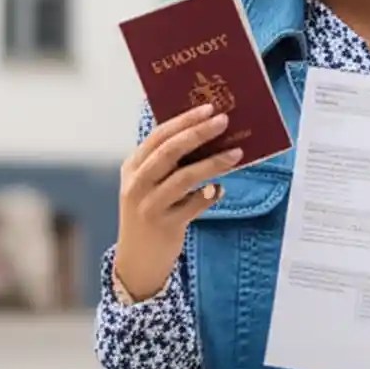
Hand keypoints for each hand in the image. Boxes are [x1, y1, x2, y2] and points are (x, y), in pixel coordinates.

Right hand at [113, 103, 241, 300]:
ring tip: (236, 153)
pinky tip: (220, 189)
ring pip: (184, 177)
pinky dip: (210, 195)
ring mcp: (149, 205)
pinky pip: (194, 205)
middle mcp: (137, 184)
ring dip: (212, 163)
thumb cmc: (150, 211)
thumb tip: (207, 133)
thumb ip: (168, 162)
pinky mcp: (165, 225)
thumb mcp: (148, 184)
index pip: (158, 136)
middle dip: (198, 133)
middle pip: (169, 152)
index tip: (208, 109)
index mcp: (133, 166)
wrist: (138, 259)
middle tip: (223, 121)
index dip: (184, 121)